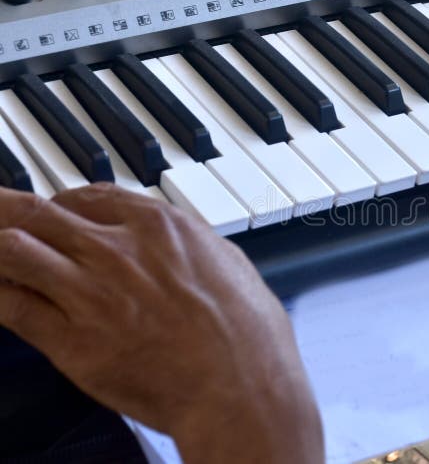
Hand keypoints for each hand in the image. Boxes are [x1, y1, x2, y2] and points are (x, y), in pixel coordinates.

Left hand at [0, 184, 322, 462]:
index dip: (62, 205)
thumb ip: (194, 246)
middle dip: (7, 211)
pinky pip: (11, 306)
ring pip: (12, 249)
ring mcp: (90, 292)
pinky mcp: (71, 340)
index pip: (87, 195)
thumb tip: (182, 246)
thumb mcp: (231, 264)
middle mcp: (118, 249)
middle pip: (37, 212)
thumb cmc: (249, 334)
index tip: (56, 215)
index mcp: (160, 226)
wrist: (241, 388)